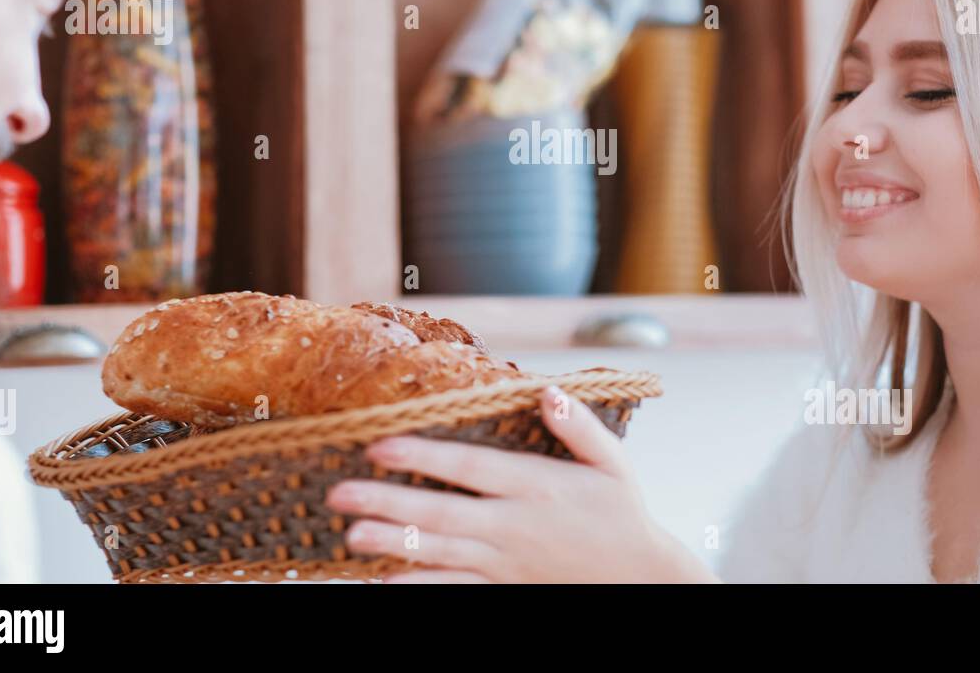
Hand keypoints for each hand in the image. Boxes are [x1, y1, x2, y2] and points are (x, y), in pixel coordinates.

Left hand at [325, 385, 716, 582]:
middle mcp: (515, 525)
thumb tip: (547, 391)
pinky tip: (383, 582)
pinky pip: (455, 589)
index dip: (424, 456)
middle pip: (443, 512)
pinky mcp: (503, 587)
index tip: (381, 445)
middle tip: (340, 493)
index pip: (471, 467)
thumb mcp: (614, 463)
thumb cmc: (622, 514)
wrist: (639, 581)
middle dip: (389, 501)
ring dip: (394, 542)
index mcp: (538, 487)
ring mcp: (505, 561)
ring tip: (351, 533)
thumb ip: (579, 427)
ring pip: (441, 552)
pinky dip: (420, 587)